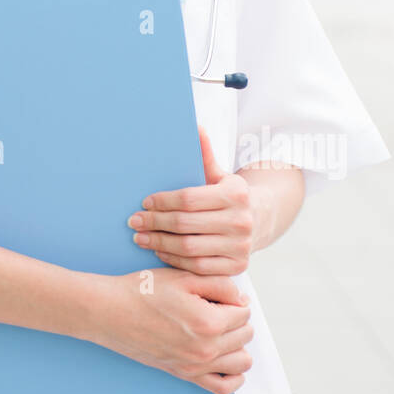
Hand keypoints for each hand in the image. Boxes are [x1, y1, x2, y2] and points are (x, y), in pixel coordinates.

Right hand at [80, 266, 253, 393]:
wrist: (111, 311)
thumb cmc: (143, 291)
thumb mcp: (184, 277)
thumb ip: (221, 285)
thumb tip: (242, 300)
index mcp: (208, 322)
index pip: (244, 313)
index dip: (234, 300)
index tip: (219, 295)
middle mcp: (205, 349)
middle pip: (245, 336)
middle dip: (237, 319)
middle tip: (217, 308)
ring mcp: (195, 366)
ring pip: (242, 363)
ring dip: (238, 346)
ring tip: (223, 331)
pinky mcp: (184, 374)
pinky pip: (223, 387)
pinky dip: (233, 377)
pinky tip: (225, 359)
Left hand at [127, 126, 254, 274]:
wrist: (258, 220)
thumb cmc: (227, 195)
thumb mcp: (219, 174)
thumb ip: (205, 155)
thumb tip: (195, 126)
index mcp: (236, 193)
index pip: (189, 198)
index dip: (163, 201)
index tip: (145, 201)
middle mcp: (241, 221)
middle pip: (185, 224)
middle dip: (154, 222)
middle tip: (134, 221)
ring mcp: (240, 247)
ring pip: (189, 248)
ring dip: (159, 243)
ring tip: (140, 237)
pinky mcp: (236, 267)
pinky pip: (197, 266)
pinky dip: (174, 260)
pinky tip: (159, 250)